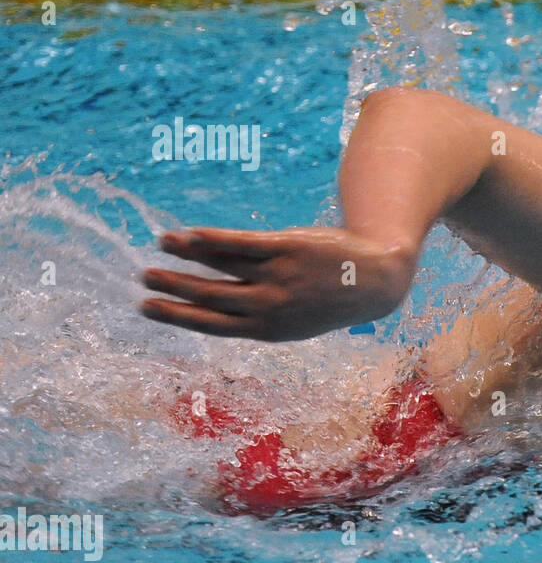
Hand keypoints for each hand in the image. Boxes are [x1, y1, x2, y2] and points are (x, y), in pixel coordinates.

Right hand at [139, 227, 416, 340]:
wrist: (376, 279)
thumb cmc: (329, 298)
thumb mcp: (294, 318)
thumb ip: (257, 313)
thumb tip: (213, 302)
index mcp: (268, 329)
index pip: (211, 324)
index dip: (176, 316)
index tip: (145, 308)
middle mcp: (270, 305)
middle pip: (210, 296)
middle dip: (173, 287)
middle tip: (144, 277)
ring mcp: (279, 276)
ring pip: (222, 267)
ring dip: (185, 255)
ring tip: (160, 244)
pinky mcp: (288, 247)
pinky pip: (244, 243)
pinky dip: (214, 239)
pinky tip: (189, 234)